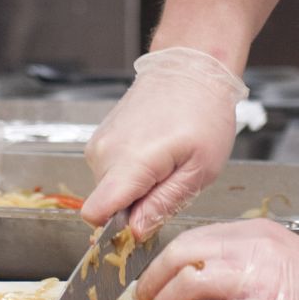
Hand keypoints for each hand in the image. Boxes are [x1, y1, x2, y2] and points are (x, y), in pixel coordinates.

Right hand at [81, 48, 247, 239]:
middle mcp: (105, 152)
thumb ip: (163, 204)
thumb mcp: (199, 169)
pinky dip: (132, 170)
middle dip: (137, 206)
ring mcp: (100, 142)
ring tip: (167, 162)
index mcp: (129, 162)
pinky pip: (111, 171)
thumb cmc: (204, 113)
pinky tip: (156, 151)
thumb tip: (135, 232)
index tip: (142, 224)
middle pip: (108, 205)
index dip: (116, 230)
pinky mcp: (102, 136)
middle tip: (172, 182)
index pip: (95, 213)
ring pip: (110, 189)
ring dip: (137, 187)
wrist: (190, 67)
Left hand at [133, 219, 298, 299]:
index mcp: (253, 234)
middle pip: (180, 255)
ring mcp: (261, 277)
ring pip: (189, 283)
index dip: (160, 267)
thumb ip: (241, 269)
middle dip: (151, 287)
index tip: (148, 291)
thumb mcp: (279, 264)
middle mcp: (252, 248)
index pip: (189, 240)